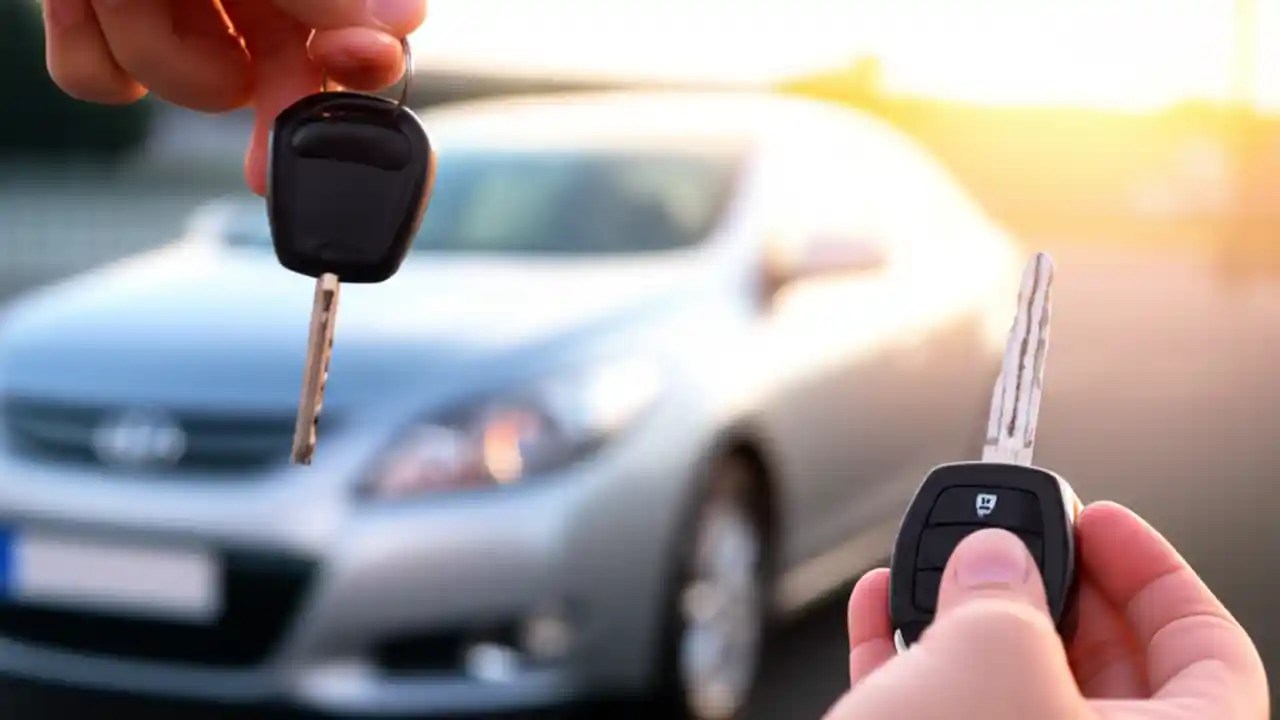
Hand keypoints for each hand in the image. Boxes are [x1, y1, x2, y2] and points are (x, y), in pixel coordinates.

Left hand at [41, 0, 427, 193]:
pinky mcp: (94, 21)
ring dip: (151, 35)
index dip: (356, 81)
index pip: (353, 41)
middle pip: (271, 80)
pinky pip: (98, 77)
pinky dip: (89, 41)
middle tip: (267, 164)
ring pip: (181, 83)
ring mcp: (170, 10)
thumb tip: (397, 25)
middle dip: (262, 101)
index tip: (353, 101)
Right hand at [828, 502, 1268, 718]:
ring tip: (929, 571)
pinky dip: (915, 664)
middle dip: (1047, 591)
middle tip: (1008, 540)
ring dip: (966, 621)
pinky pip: (950, 718)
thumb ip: (1003, 593)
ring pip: (1015, 693)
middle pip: (1108, 669)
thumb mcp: (992, 664)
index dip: (1156, 571)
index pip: (1210, 650)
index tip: (1102, 521)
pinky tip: (882, 615)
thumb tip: (992, 560)